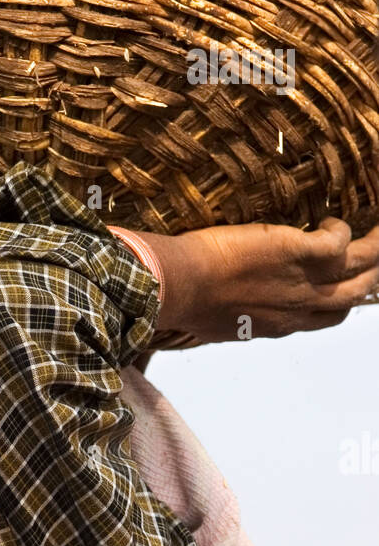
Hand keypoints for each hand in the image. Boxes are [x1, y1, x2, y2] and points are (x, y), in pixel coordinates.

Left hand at [140, 216, 378, 344]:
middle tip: (374, 255)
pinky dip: (339, 229)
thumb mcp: (227, 320)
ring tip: (378, 230)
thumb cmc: (193, 302)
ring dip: (374, 248)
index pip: (329, 317)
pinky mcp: (300, 253)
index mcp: (284, 323)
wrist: (185, 288)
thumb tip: (237, 308)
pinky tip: (329, 221)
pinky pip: (339, 240)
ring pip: (360, 268)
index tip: (343, 285)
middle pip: (355, 295)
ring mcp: (304, 282)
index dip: (342, 300)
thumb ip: (245, 314)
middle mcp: (302, 307)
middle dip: (371, 274)